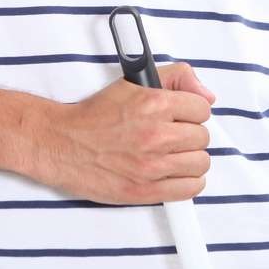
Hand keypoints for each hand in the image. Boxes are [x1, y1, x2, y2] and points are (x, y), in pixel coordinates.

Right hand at [32, 63, 214, 205]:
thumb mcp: (134, 83)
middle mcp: (155, 135)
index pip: (202, 108)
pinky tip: (174, 173)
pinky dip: (187, 182)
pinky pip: (190, 189)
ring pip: (200, 163)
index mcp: (153, 104)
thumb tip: (207, 94)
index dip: (192, 111)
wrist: (61, 144)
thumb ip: (175, 78)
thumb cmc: (94, 116)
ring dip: (190, 159)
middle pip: (202, 137)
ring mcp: (151, 165)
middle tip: (174, 135)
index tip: (182, 115)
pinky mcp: (145, 190)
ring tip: (174, 155)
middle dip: (190, 134)